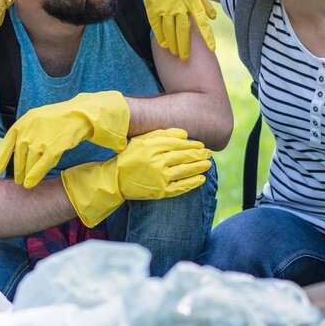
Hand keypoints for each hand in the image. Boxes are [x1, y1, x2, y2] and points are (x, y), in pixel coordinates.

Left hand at [0, 91, 130, 188]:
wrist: (86, 113)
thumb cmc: (62, 119)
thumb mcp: (41, 120)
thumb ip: (28, 132)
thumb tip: (18, 148)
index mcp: (26, 120)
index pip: (8, 141)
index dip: (1, 157)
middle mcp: (31, 127)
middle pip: (19, 154)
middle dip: (17, 169)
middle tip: (17, 180)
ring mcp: (43, 136)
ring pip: (29, 160)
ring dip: (25, 174)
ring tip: (24, 183)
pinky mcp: (56, 144)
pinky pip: (42, 163)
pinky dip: (35, 174)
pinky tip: (31, 183)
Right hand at [60, 128, 210, 226]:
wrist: (116, 179)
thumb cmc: (130, 157)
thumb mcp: (143, 140)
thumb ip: (163, 134)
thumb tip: (185, 134)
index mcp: (152, 147)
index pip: (178, 144)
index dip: (192, 144)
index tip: (200, 145)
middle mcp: (157, 161)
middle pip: (184, 156)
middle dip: (199, 154)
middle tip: (208, 153)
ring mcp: (160, 177)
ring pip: (186, 170)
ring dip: (199, 167)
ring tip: (208, 164)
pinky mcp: (161, 191)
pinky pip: (181, 187)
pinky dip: (193, 182)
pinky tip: (201, 178)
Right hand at [117, 0, 216, 60]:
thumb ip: (203, 2)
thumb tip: (213, 17)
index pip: (201, 22)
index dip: (207, 36)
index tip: (211, 48)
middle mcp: (178, 6)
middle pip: (183, 31)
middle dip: (185, 46)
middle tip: (186, 58)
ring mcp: (164, 7)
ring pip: (169, 31)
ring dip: (172, 44)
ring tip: (175, 53)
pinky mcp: (152, 7)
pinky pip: (156, 25)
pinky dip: (160, 36)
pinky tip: (163, 44)